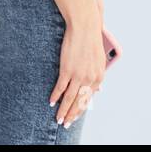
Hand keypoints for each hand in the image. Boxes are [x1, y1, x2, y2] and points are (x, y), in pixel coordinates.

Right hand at [51, 15, 105, 129]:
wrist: (85, 27)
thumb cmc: (91, 41)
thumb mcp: (99, 62)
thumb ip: (97, 77)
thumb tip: (98, 91)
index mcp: (99, 78)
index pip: (88, 99)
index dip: (80, 110)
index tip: (74, 117)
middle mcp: (90, 79)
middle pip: (79, 102)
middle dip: (71, 115)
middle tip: (65, 124)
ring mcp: (78, 75)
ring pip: (70, 98)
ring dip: (63, 110)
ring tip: (58, 119)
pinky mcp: (67, 70)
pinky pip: (60, 87)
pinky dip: (55, 96)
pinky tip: (51, 101)